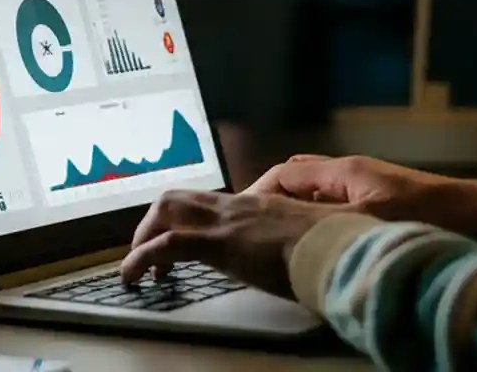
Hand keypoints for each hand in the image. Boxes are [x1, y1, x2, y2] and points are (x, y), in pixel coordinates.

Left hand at [118, 190, 344, 297]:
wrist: (342, 249)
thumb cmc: (336, 247)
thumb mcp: (312, 237)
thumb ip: (295, 239)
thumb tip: (295, 252)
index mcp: (257, 204)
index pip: (209, 202)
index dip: (186, 220)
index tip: (180, 248)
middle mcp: (237, 206)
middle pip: (177, 198)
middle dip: (153, 223)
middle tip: (148, 255)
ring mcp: (226, 222)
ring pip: (166, 210)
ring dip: (143, 238)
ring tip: (138, 269)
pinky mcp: (219, 245)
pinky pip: (166, 246)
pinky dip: (141, 260)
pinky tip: (134, 278)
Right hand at [243, 154, 476, 239]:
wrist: (473, 215)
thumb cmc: (422, 215)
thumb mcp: (368, 220)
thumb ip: (325, 219)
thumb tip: (284, 224)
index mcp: (341, 170)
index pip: (283, 174)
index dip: (258, 193)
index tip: (243, 215)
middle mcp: (347, 170)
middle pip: (294, 176)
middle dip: (270, 196)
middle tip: (256, 224)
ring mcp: (362, 182)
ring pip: (312, 187)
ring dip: (292, 204)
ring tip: (278, 231)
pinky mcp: (375, 196)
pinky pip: (329, 199)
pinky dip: (313, 211)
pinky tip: (314, 234)